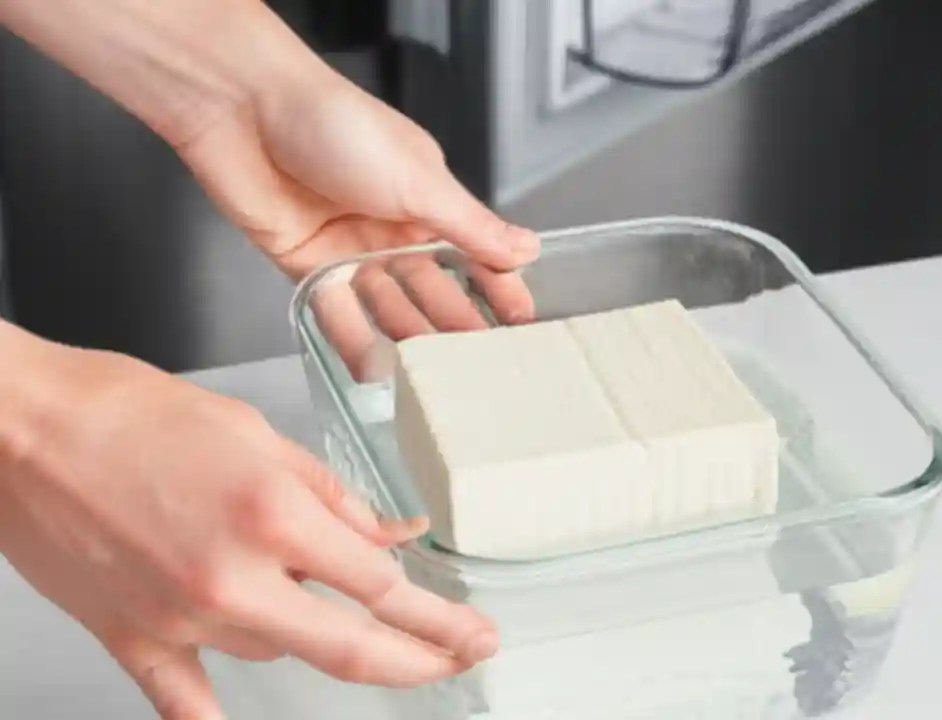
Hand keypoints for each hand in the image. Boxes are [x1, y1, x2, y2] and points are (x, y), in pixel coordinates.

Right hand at [0, 330, 497, 719]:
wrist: (20, 427)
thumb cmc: (128, 411)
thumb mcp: (256, 434)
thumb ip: (331, 494)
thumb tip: (390, 533)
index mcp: (273, 515)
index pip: (383, 586)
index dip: (442, 616)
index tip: (475, 630)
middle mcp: (232, 577)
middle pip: (352, 646)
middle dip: (422, 659)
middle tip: (464, 657)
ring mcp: (180, 618)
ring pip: (281, 651)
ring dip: (320, 635)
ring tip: (335, 611)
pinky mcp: (132, 639)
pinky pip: (186, 702)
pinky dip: (215, 718)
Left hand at [1, 0, 541, 376]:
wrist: (244, 108)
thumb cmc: (335, 123)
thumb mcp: (421, 180)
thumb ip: (473, 227)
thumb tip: (528, 248)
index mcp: (428, 199)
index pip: (474, 254)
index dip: (497, 288)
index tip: (520, 324)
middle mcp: (392, 226)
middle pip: (432, 288)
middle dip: (455, 323)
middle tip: (477, 363)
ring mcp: (350, 249)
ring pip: (388, 306)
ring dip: (408, 337)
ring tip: (430, 374)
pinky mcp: (307, 267)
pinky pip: (338, 311)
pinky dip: (354, 338)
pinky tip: (374, 367)